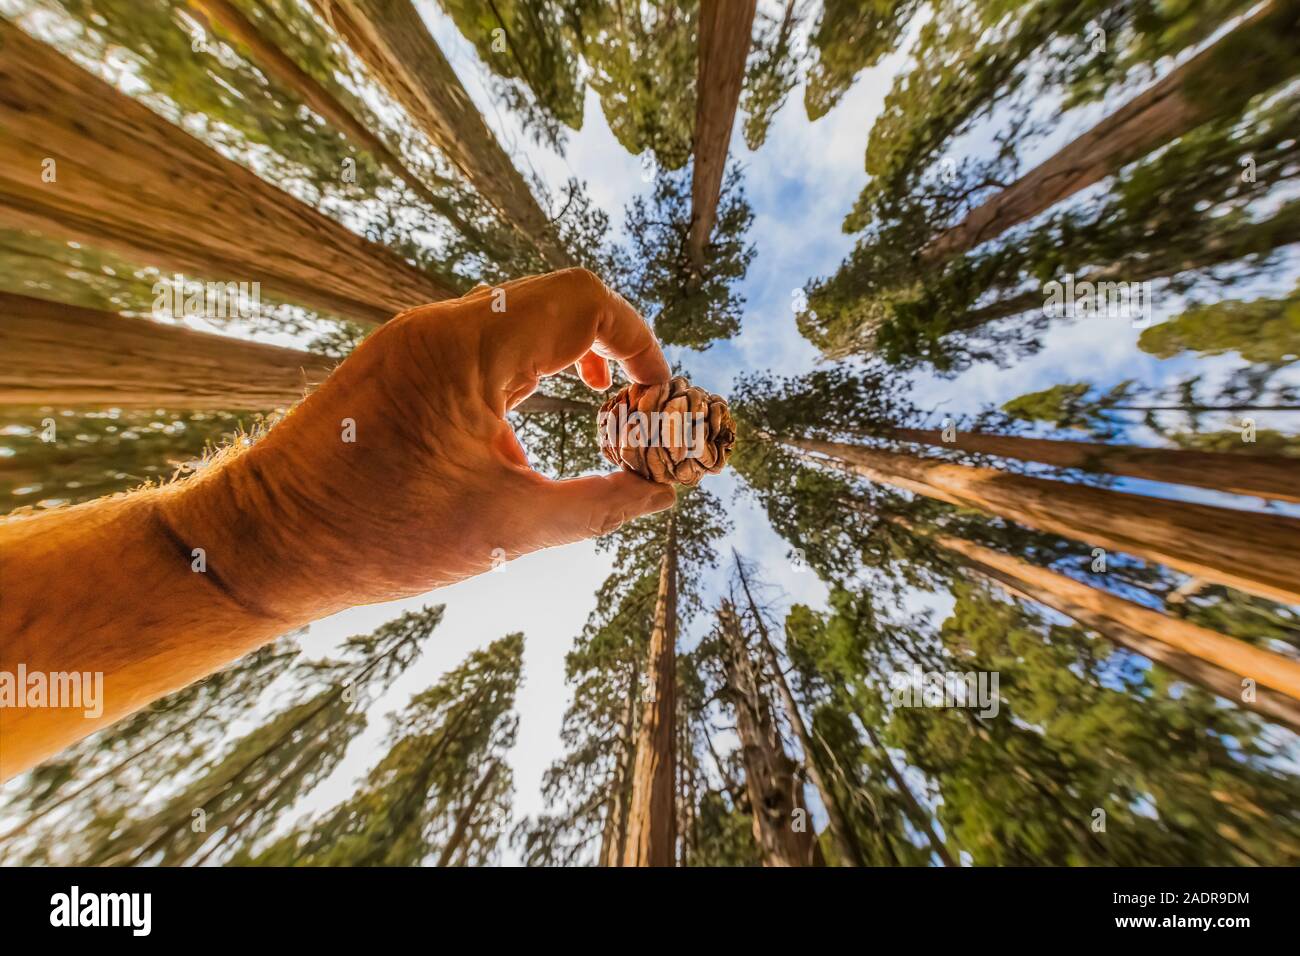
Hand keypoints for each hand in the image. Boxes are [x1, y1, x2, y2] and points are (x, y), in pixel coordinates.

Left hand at [161, 268, 676, 621]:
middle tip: (633, 410)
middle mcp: (440, 327)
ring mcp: (412, 340)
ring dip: (568, 357)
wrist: (260, 541)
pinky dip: (525, 371)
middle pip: (559, 302)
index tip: (656, 398)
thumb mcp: (507, 530)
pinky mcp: (395, 362)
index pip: (587, 303)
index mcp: (470, 350)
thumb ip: (599, 506)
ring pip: (520, 319)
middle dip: (612, 350)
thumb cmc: (376, 537)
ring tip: (595, 415)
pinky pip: (481, 342)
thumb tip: (660, 492)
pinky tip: (523, 430)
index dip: (641, 344)